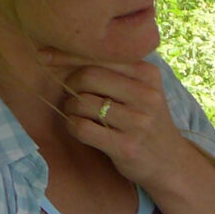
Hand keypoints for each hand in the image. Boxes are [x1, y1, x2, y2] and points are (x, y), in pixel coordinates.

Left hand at [37, 50, 202, 193]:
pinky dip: (72, 126)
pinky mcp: (126, 146)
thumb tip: (56, 51)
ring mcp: (138, 122)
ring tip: (77, 114)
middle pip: (88, 76)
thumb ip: (112, 70)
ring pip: (81, 103)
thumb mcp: (140, 89)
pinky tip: (79, 128)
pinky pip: (81, 128)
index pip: (100, 54)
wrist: (170, 161)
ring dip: (69, 108)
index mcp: (148, 73)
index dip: (67, 54)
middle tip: (71, 95)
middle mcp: (146, 95)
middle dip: (70, 84)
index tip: (44, 55)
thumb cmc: (144, 119)